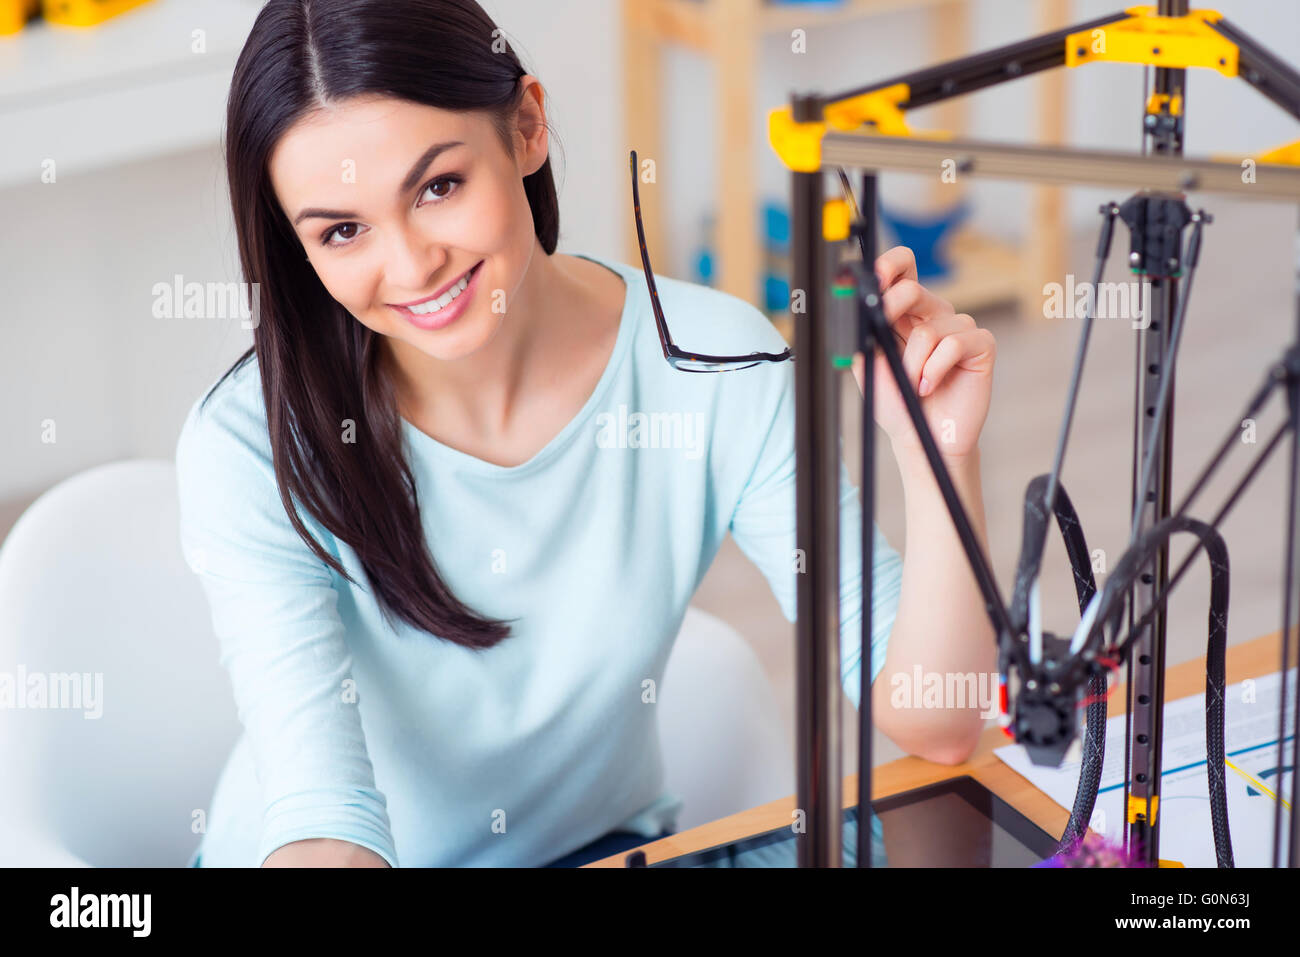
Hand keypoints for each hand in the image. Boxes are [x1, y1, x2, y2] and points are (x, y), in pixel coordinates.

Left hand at [850, 246, 995, 460]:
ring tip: (913, 386)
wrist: (920, 437)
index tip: (875, 277)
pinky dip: (934, 370)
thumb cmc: (897, 403)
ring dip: (912, 366)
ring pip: (928, 330)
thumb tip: (855, 307)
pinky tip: (930, 386)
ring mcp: (959, 329)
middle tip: (885, 348)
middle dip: (891, 316)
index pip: (903, 270)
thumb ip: (863, 334)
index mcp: (905, 314)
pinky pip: (954, 344)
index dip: (890, 265)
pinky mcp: (981, 346)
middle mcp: (933, 316)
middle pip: (914, 290)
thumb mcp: (868, 367)